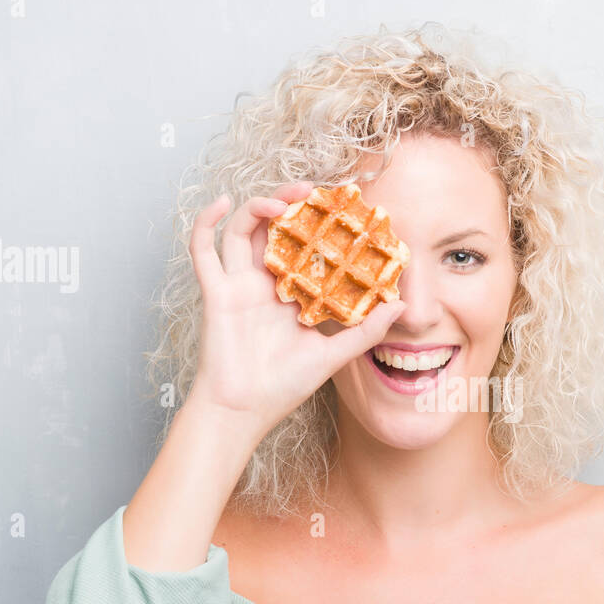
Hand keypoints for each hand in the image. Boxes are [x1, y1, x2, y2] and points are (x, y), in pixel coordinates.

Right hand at [184, 182, 404, 427]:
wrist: (244, 412)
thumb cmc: (283, 388)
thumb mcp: (333, 356)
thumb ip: (364, 331)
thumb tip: (400, 306)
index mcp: (290, 294)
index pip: (304, 248)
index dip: (317, 224)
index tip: (340, 207)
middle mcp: (263, 284)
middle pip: (272, 229)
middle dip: (290, 203)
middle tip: (313, 191)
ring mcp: (238, 286)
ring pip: (241, 232)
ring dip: (257, 206)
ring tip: (282, 200)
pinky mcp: (216, 293)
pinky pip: (202, 252)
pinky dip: (205, 223)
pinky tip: (222, 202)